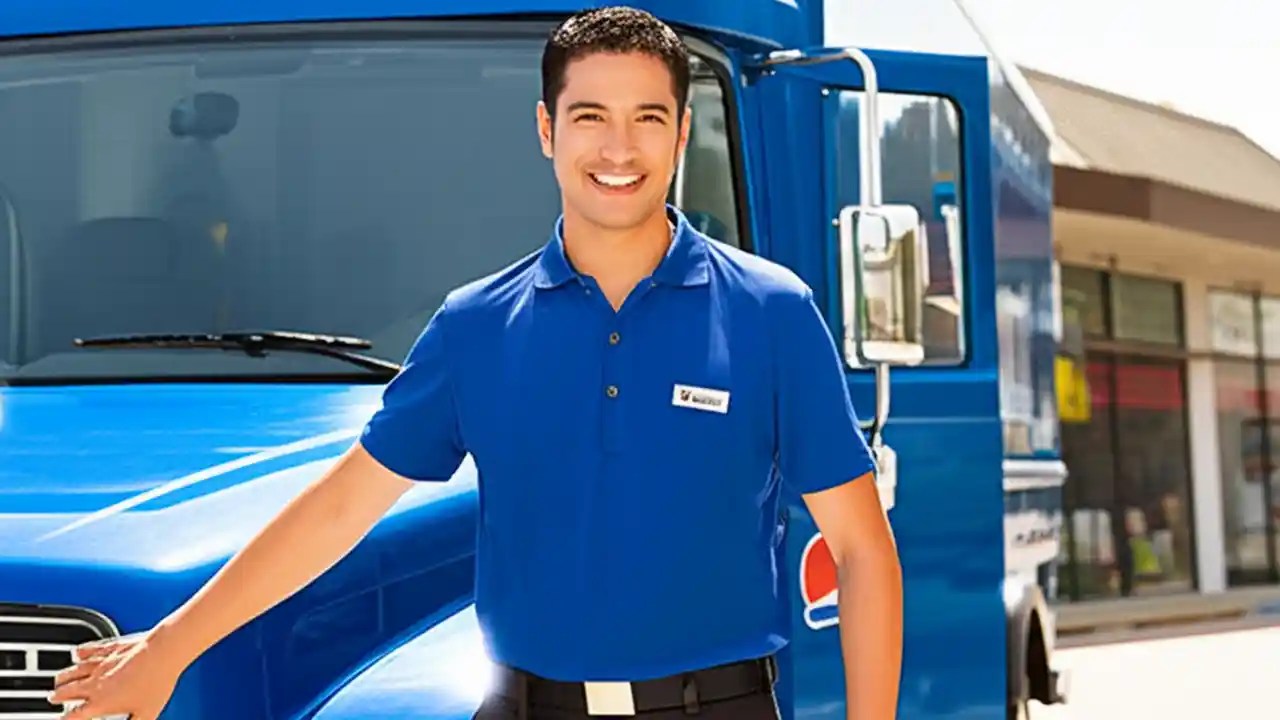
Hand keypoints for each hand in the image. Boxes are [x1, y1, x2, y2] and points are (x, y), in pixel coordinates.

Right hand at [50, 628, 184, 719]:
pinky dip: (80, 653)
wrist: (164, 652)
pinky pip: (88, 650)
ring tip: (60, 680)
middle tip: (53, 698)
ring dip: (64, 677)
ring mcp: (101, 663)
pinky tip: (78, 653)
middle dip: (57, 696)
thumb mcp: (147, 714)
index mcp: (101, 702)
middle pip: (67, 691)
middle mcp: (95, 682)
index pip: (73, 716)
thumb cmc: (157, 682)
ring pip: (72, 670)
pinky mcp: (109, 647)